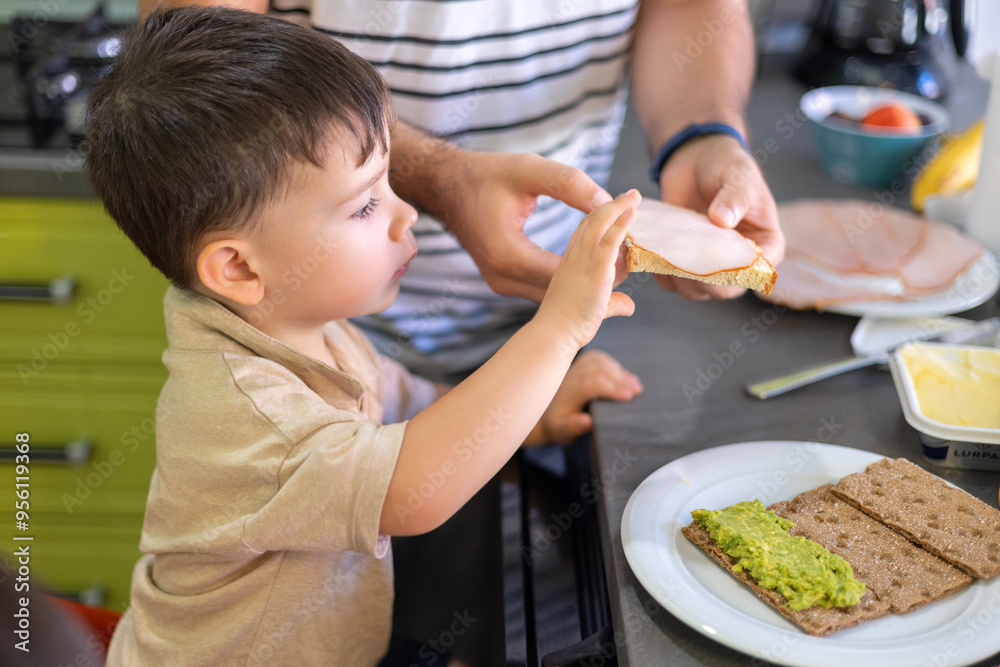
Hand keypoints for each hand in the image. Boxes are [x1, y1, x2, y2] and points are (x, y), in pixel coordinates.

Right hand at [437, 151, 615, 301]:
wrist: (446, 187)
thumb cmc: (486, 174)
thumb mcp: (529, 170)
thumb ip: (569, 183)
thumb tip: (608, 200)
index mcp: (508, 254)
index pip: (564, 273)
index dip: (599, 266)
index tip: (630, 254)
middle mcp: (502, 277)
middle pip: (559, 292)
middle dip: (595, 281)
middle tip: (632, 266)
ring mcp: (500, 282)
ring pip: (550, 294)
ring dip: (581, 283)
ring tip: (619, 270)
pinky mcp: (503, 279)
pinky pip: (540, 288)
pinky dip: (565, 281)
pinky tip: (590, 269)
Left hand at [527, 350, 641, 444]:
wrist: (542, 416)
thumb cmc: (556, 426)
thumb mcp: (561, 433)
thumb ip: (572, 428)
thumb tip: (587, 421)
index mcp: (567, 392)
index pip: (592, 384)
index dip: (612, 388)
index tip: (629, 397)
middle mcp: (570, 376)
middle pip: (599, 369)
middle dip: (621, 379)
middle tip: (638, 391)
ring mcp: (574, 367)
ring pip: (599, 361)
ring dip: (619, 371)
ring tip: (635, 384)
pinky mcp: (578, 365)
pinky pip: (597, 358)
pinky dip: (613, 365)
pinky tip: (625, 376)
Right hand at [534, 189, 639, 349]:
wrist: (548, 338)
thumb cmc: (561, 329)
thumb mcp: (591, 311)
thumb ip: (611, 304)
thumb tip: (628, 305)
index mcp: (565, 265)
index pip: (581, 236)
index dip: (599, 220)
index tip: (614, 211)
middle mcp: (568, 258)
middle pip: (588, 224)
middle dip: (609, 207)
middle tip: (628, 196)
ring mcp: (578, 262)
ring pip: (597, 225)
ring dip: (617, 208)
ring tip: (633, 196)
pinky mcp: (591, 269)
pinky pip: (608, 240)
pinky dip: (621, 223)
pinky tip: (632, 211)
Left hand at [656, 134, 784, 300]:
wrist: (696, 160)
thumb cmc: (726, 165)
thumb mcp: (738, 175)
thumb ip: (735, 196)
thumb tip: (723, 220)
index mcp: (764, 244)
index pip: (758, 271)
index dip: (739, 273)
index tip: (717, 258)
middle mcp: (737, 261)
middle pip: (725, 289)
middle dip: (705, 281)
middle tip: (685, 259)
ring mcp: (709, 264)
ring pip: (696, 291)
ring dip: (680, 279)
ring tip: (667, 252)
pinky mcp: (683, 262)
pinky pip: (672, 282)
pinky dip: (661, 273)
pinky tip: (653, 252)